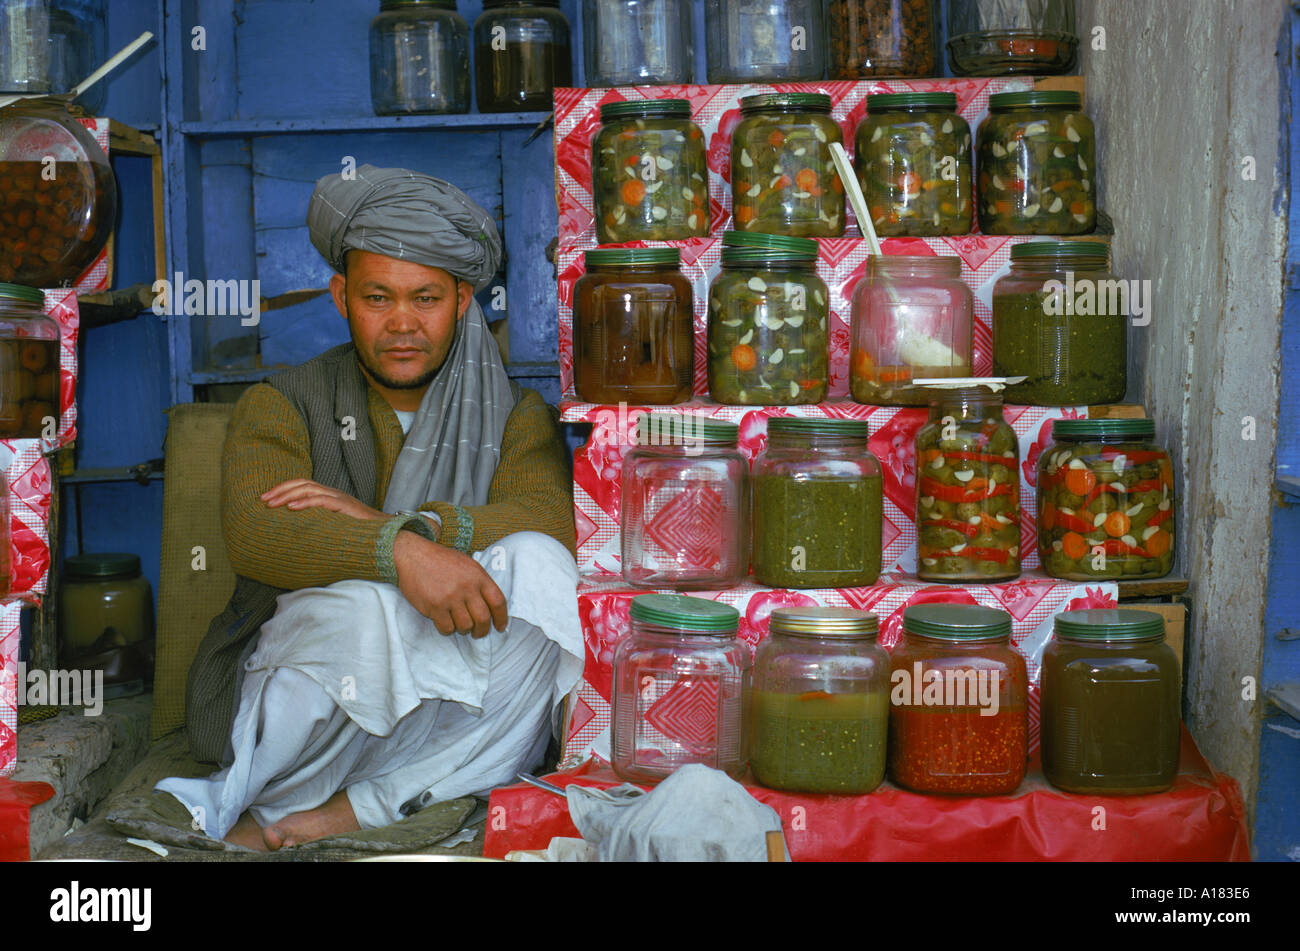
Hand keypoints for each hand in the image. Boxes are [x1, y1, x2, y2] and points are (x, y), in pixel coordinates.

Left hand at [261, 479, 386, 520]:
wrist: (385, 533)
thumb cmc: (359, 532)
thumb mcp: (334, 524)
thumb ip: (319, 521)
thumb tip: (298, 530)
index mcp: (328, 495)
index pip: (302, 485)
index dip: (283, 488)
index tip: (266, 498)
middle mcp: (332, 493)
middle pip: (302, 483)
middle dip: (280, 490)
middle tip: (263, 499)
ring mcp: (339, 498)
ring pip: (309, 489)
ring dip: (288, 495)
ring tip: (272, 504)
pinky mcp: (344, 506)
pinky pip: (322, 501)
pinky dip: (305, 503)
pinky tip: (292, 508)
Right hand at [393, 531, 507, 637]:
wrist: (413, 555)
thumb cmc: (440, 560)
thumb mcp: (467, 564)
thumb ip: (479, 582)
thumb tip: (491, 605)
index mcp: (478, 576)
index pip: (498, 601)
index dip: (502, 617)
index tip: (500, 627)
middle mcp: (466, 587)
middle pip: (483, 618)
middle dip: (483, 630)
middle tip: (479, 633)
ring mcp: (450, 597)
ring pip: (466, 626)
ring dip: (464, 629)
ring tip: (459, 625)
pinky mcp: (434, 606)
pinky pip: (447, 628)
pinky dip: (447, 629)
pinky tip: (444, 622)